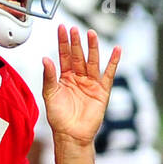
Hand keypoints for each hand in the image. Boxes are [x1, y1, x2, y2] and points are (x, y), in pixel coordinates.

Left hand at [43, 27, 120, 146]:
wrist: (71, 134)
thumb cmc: (59, 117)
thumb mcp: (49, 95)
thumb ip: (48, 77)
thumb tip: (45, 59)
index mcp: (65, 78)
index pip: (64, 55)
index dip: (63, 42)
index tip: (62, 28)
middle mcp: (78, 78)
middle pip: (78, 56)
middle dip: (77, 42)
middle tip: (75, 28)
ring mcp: (91, 83)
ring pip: (92, 61)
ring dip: (92, 48)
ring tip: (91, 34)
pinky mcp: (102, 91)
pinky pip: (109, 74)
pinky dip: (113, 62)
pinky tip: (116, 50)